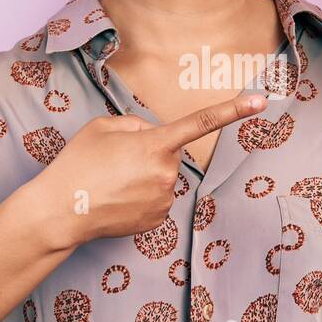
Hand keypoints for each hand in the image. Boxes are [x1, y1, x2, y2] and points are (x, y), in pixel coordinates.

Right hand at [23, 93, 267, 248]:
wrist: (61, 211)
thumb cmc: (78, 164)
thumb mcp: (102, 127)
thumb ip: (135, 125)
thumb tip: (151, 136)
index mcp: (155, 143)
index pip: (201, 122)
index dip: (233, 110)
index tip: (260, 102)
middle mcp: (167, 172)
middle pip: (168, 153)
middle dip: (149, 153)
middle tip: (114, 163)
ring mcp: (164, 199)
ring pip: (162, 178)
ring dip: (144, 177)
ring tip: (111, 183)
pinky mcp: (158, 220)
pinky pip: (157, 200)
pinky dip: (141, 198)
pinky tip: (118, 200)